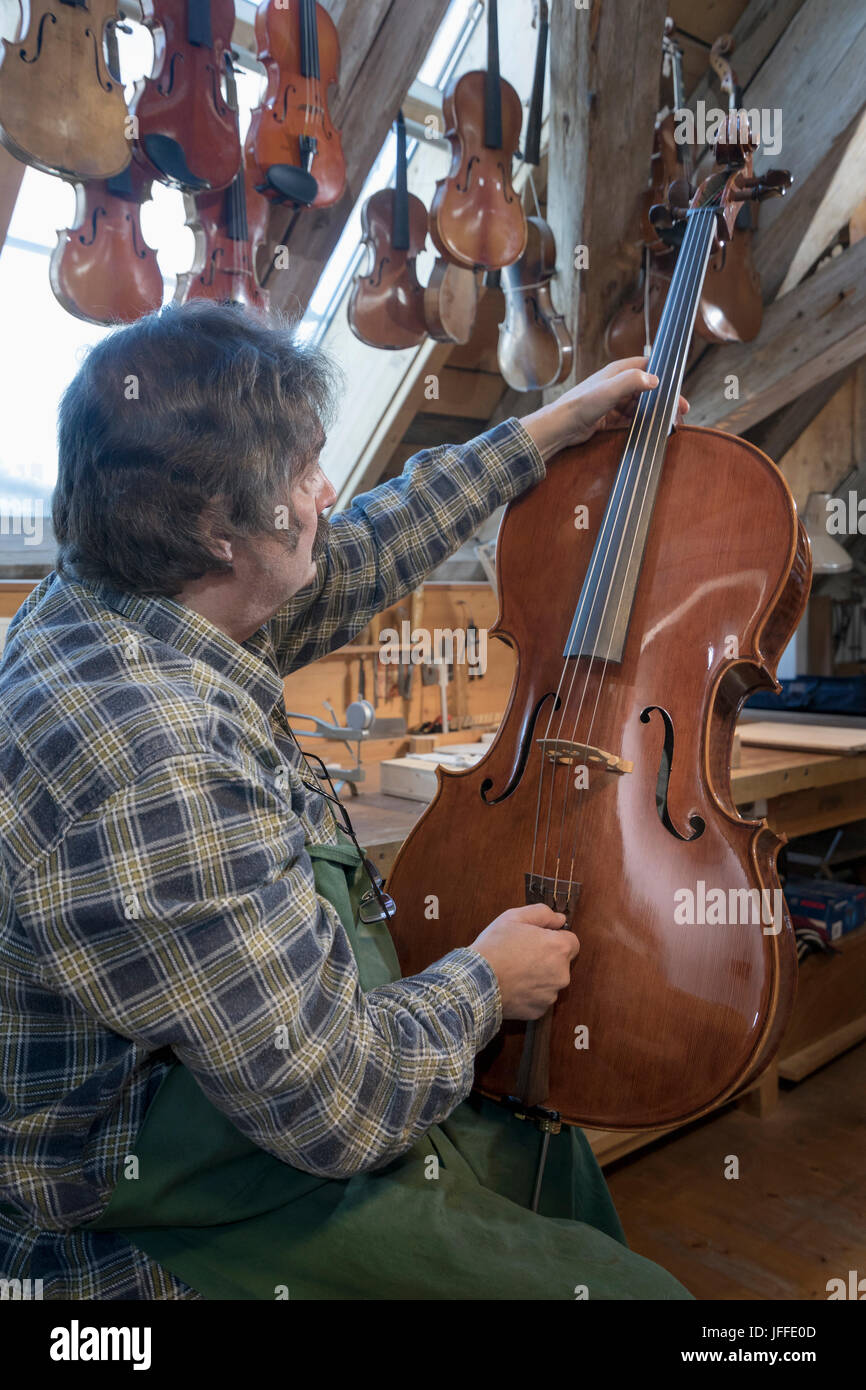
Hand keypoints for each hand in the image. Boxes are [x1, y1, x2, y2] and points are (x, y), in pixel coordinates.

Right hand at [470, 904, 578, 1020]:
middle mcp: (562, 974)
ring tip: (515, 972)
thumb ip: (542, 914)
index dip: (554, 939)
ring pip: (550, 982)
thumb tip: (560, 919)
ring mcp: (551, 995)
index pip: (572, 942)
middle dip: (547, 958)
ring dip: (539, 977)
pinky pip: (539, 998)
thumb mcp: (514, 917)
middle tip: (522, 954)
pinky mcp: (539, 1010)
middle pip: (561, 963)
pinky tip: (513, 986)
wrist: (475, 981)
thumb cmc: (494, 946)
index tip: (537, 940)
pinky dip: (530, 993)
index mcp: (559, 948)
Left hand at [520, 356, 689, 461]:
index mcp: (617, 372)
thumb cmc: (580, 405)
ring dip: (653, 413)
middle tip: (679, 410)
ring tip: (668, 423)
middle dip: (663, 399)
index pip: (646, 366)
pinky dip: (641, 424)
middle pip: (646, 389)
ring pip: (639, 406)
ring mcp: (612, 402)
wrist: (560, 427)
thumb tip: (655, 379)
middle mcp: (616, 385)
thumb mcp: (610, 389)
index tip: (677, 386)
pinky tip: (650, 430)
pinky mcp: (608, 418)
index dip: (663, 375)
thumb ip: (632, 381)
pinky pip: (630, 420)